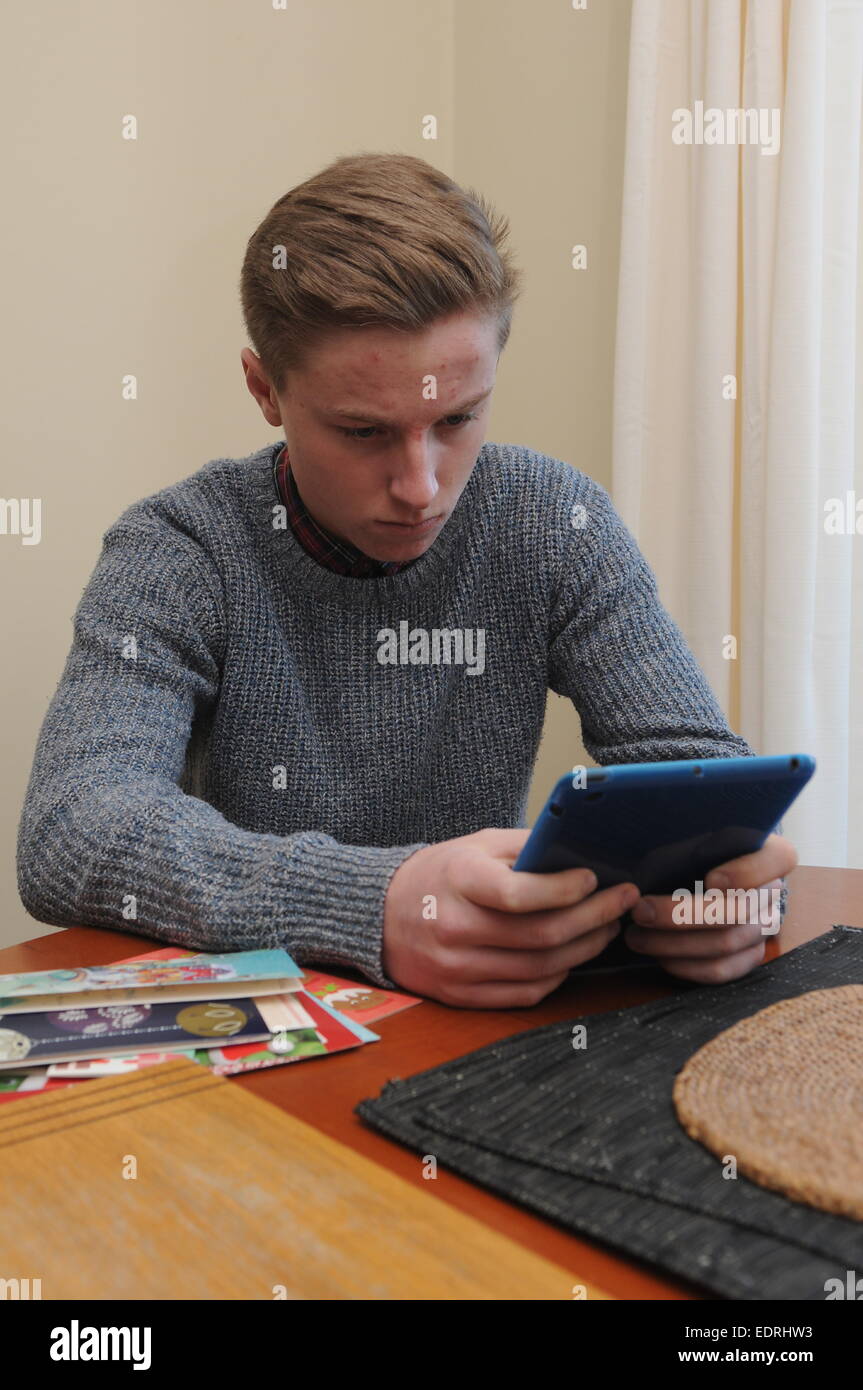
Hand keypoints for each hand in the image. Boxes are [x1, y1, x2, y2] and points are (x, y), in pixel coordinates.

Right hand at [382, 828, 639, 1007]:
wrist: (379, 916)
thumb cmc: (439, 874)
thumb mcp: (477, 845)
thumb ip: (526, 848)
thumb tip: (582, 854)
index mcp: (459, 880)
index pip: (519, 893)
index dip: (564, 890)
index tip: (594, 879)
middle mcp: (455, 927)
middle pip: (541, 935)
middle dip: (594, 918)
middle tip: (622, 902)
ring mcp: (456, 967)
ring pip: (541, 967)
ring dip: (585, 948)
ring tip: (607, 927)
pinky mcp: (460, 995)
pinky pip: (526, 994)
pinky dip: (558, 975)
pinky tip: (574, 954)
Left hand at [623, 833, 797, 983]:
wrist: (704, 877)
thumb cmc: (695, 852)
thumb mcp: (696, 839)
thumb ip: (689, 849)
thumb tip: (649, 873)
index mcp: (771, 855)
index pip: (778, 861)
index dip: (746, 873)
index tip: (710, 879)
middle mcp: (773, 894)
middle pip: (738, 911)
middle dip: (681, 915)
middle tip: (641, 910)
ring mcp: (764, 928)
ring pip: (725, 943)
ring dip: (674, 944)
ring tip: (637, 936)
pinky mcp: (749, 956)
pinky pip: (722, 970)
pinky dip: (686, 967)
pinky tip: (659, 956)